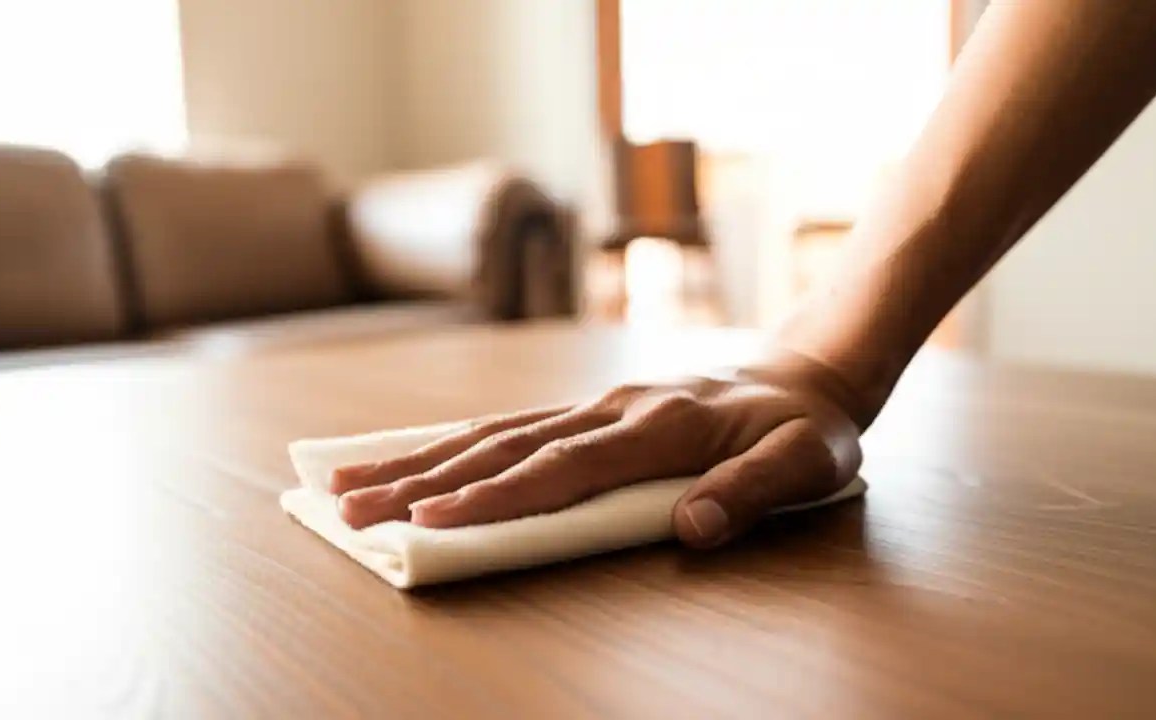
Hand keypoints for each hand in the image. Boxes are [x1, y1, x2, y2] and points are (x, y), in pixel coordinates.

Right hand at [330, 354, 864, 547]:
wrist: (805, 375)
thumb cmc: (806, 430)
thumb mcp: (807, 463)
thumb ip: (754, 492)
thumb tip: (693, 529)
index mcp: (661, 425)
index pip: (564, 466)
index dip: (498, 495)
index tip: (434, 521)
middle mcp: (614, 409)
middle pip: (506, 446)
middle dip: (425, 481)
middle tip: (352, 510)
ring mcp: (596, 405)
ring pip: (494, 432)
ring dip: (419, 460)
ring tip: (347, 483)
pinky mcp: (588, 411)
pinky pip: (509, 427)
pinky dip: (453, 445)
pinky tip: (410, 461)